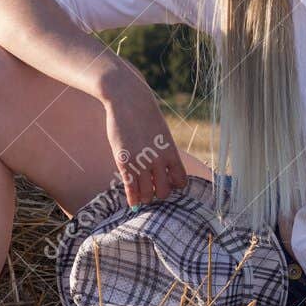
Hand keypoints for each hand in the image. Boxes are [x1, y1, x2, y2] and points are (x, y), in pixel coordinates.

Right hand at [99, 72, 187, 206]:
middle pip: (164, 191)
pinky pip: (131, 188)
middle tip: (154, 192)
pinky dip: (132, 198)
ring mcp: (140, 162)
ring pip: (147, 193)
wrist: (128, 101)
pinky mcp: (124, 162)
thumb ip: (163, 152)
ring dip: (146, 198)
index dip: (176, 186)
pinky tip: (133, 204)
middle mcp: (158, 160)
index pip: (180, 181)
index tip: (170, 185)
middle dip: (160, 194)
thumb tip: (163, 169)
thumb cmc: (144, 115)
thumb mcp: (161, 133)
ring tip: (143, 198)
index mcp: (171, 152)